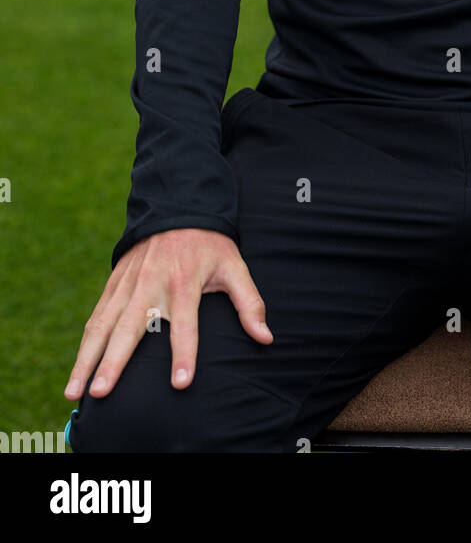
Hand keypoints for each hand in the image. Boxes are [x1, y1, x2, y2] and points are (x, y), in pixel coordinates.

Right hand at [64, 228, 271, 399]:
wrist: (177, 207)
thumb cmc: (209, 244)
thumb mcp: (234, 266)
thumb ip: (249, 302)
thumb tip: (266, 337)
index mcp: (185, 281)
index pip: (186, 323)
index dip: (185, 353)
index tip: (181, 383)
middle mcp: (151, 283)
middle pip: (131, 327)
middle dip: (114, 362)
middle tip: (101, 392)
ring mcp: (128, 284)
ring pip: (103, 325)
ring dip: (87, 358)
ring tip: (76, 391)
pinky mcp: (114, 283)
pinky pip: (97, 316)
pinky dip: (86, 343)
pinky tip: (78, 367)